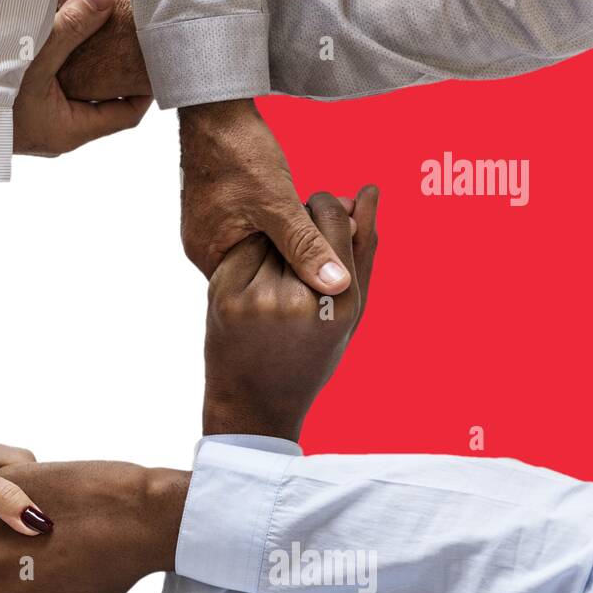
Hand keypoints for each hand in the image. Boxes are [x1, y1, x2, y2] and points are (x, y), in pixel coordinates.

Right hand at [0, 461, 188, 592]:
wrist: (136, 516)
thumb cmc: (111, 568)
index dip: (14, 589)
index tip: (40, 577)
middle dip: (3, 559)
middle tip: (42, 551)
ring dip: (1, 526)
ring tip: (45, 526)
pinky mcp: (4, 482)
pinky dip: (13, 497)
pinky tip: (47, 502)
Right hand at [13, 0, 151, 156]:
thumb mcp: (33, 63)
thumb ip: (69, 30)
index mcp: (72, 130)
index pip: (127, 114)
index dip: (144, 87)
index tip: (150, 57)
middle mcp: (59, 132)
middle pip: (104, 104)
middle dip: (116, 75)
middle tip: (130, 42)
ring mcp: (39, 126)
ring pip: (77, 97)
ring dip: (88, 70)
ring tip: (100, 37)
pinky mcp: (21, 117)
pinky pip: (53, 92)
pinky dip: (62, 71)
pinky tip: (59, 44)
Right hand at [181, 99, 352, 295]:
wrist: (216, 109)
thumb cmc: (239, 151)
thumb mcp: (278, 203)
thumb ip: (305, 245)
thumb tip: (336, 285)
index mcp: (209, 255)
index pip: (258, 288)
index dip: (295, 280)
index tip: (328, 268)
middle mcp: (205, 247)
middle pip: (262, 268)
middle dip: (300, 254)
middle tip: (340, 238)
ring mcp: (211, 228)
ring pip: (263, 245)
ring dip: (295, 233)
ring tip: (329, 218)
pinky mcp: (221, 210)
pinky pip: (258, 228)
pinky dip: (283, 220)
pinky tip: (305, 207)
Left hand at [203, 187, 379, 439]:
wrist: (254, 401)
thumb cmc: (312, 352)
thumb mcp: (350, 309)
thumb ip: (364, 248)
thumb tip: (369, 191)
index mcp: (339, 302)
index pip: (333, 218)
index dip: (326, 205)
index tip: (322, 211)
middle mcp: (298, 299)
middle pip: (298, 221)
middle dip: (299, 218)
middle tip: (295, 238)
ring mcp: (257, 299)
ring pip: (267, 234)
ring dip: (273, 236)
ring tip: (276, 269)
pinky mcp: (222, 296)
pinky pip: (240, 252)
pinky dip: (247, 254)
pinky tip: (251, 279)